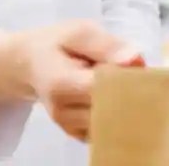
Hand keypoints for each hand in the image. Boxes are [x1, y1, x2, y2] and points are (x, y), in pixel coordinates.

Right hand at [23, 20, 143, 141]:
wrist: (30, 65)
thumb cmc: (57, 45)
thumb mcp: (79, 32)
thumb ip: (107, 46)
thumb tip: (136, 61)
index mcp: (61, 84)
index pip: (106, 90)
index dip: (128, 80)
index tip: (139, 67)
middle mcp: (63, 112)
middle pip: (112, 110)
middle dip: (131, 94)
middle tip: (136, 74)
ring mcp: (70, 128)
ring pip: (113, 124)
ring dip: (126, 105)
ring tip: (120, 83)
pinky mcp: (78, 135)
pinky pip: (108, 130)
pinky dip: (118, 115)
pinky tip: (114, 96)